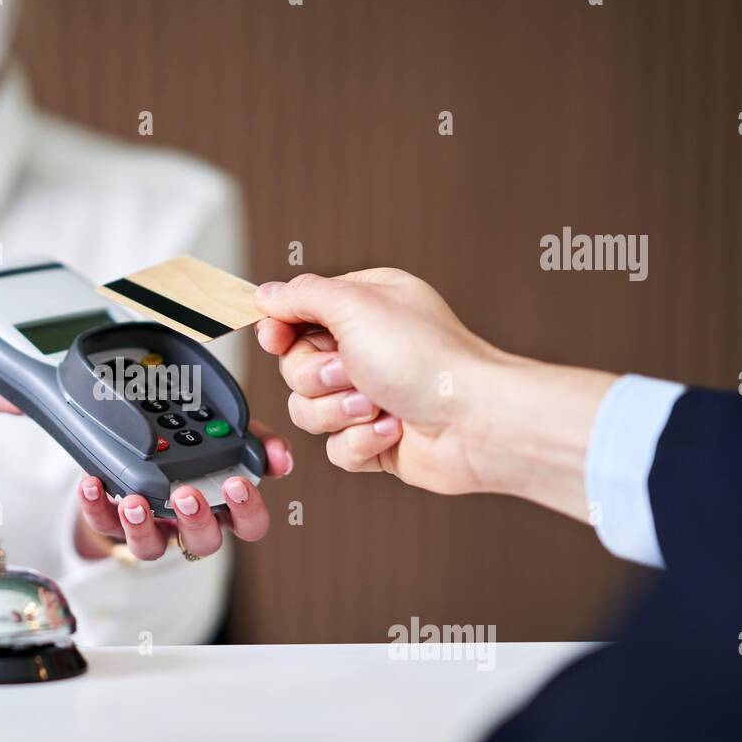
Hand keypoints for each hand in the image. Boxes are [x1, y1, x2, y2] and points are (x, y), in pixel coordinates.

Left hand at [74, 420, 293, 560]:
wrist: (138, 448)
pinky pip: (103, 525)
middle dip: (196, 520)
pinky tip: (92, 483)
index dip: (247, 511)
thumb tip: (282, 459)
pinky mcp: (113, 524)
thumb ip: (255, 441)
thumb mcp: (226, 436)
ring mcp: (151, 528)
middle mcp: (187, 525)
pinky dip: (95, 507)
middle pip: (203, 542)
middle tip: (186, 494)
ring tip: (134, 502)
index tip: (237, 484)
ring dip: (143, 527)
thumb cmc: (189, 450)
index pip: (249, 525)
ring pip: (150, 548)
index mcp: (222, 506)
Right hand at [254, 269, 614, 521]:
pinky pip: (335, 447)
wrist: (474, 423)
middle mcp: (364, 349)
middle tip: (353, 371)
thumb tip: (266, 293)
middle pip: (294, 368)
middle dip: (319, 377)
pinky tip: (392, 429)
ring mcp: (368, 396)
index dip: (279, 331)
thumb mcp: (355, 305)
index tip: (278, 339)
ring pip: (308, 411)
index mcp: (362, 307)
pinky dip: (361, 441)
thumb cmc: (428, 360)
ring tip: (378, 403)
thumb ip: (302, 296)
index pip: (295, 315)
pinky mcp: (374, 439)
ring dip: (340, 411)